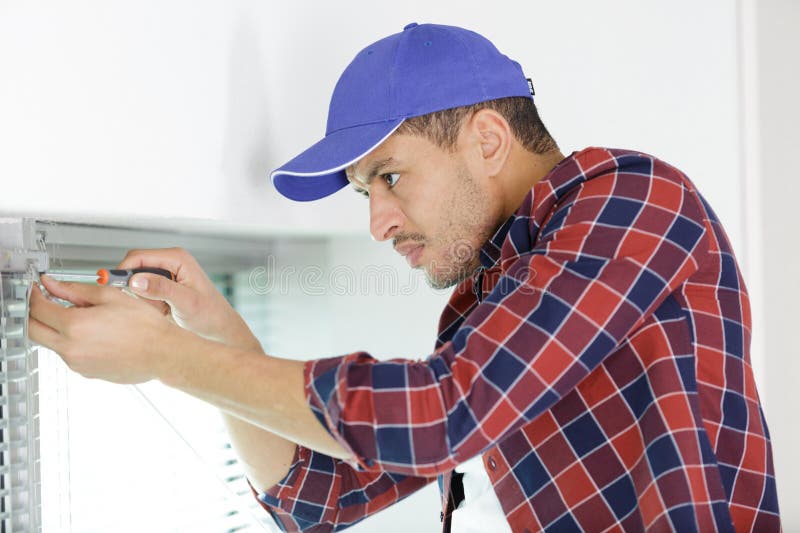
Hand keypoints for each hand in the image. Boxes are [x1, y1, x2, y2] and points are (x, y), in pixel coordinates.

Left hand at [28, 276, 186, 383]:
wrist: (162, 353)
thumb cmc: (145, 326)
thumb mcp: (111, 296)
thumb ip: (76, 289)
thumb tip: (54, 285)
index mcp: (75, 325)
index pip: (39, 308)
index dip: (35, 294)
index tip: (38, 288)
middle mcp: (70, 348)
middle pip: (33, 330)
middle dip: (33, 314)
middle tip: (43, 302)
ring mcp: (77, 363)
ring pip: (50, 344)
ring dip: (53, 328)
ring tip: (78, 317)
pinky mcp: (85, 372)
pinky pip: (68, 354)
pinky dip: (71, 342)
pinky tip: (93, 333)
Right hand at [117, 247, 261, 351]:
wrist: (219, 329)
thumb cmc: (210, 315)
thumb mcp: (187, 302)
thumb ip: (162, 290)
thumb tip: (136, 280)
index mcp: (178, 258)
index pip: (138, 257)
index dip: (123, 271)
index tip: (114, 288)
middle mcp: (170, 263)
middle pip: (134, 268)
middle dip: (133, 288)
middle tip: (146, 305)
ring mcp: (165, 275)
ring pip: (135, 282)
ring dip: (142, 298)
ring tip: (162, 310)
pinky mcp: (161, 287)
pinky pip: (141, 293)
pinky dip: (146, 304)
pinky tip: (162, 312)